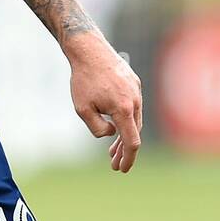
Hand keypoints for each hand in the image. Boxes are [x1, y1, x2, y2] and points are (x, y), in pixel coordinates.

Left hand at [66, 34, 142, 172]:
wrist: (89, 50)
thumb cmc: (83, 80)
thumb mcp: (83, 110)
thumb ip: (98, 128)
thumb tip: (112, 134)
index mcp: (124, 110)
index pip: (131, 142)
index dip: (128, 158)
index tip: (121, 169)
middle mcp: (135, 101)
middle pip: (134, 132)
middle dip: (124, 150)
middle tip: (113, 164)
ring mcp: (136, 91)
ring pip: (134, 120)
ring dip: (124, 135)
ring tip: (112, 149)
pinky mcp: (134, 83)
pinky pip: (133, 107)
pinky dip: (126, 119)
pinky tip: (116, 125)